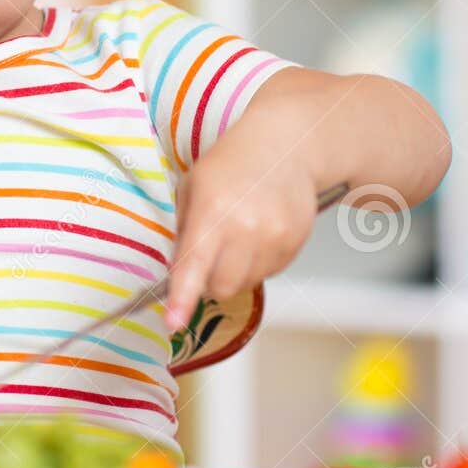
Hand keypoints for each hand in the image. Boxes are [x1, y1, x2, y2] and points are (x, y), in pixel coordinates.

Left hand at [161, 136, 318, 330]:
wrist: (287, 145)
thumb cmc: (232, 164)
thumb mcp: (193, 186)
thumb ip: (183, 230)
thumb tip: (176, 272)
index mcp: (212, 211)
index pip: (193, 265)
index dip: (181, 299)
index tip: (173, 323)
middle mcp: (245, 228)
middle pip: (221, 288)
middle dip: (209, 283)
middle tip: (210, 257)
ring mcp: (274, 237)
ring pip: (245, 285)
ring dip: (235, 273)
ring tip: (238, 237)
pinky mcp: (294, 243)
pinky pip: (268, 274)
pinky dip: (258, 264)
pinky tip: (258, 234)